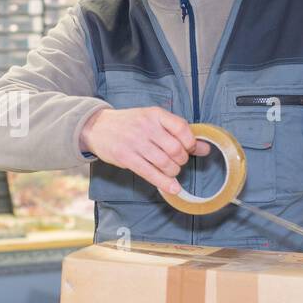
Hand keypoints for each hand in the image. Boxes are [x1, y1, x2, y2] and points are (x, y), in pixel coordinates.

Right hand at [79, 106, 210, 194]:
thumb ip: (177, 132)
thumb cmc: (129, 124)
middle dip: (181, 160)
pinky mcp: (126, 157)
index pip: (182, 128)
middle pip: (176, 149)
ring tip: (171, 171)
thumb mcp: (152, 120)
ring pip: (165, 163)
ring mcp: (135, 142)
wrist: (97, 127)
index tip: (189, 148)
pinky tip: (172, 188)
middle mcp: (146, 126)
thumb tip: (205, 148)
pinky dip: (164, 183)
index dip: (190, 142)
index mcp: (155, 114)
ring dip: (173, 171)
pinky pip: (150, 173)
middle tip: (177, 161)